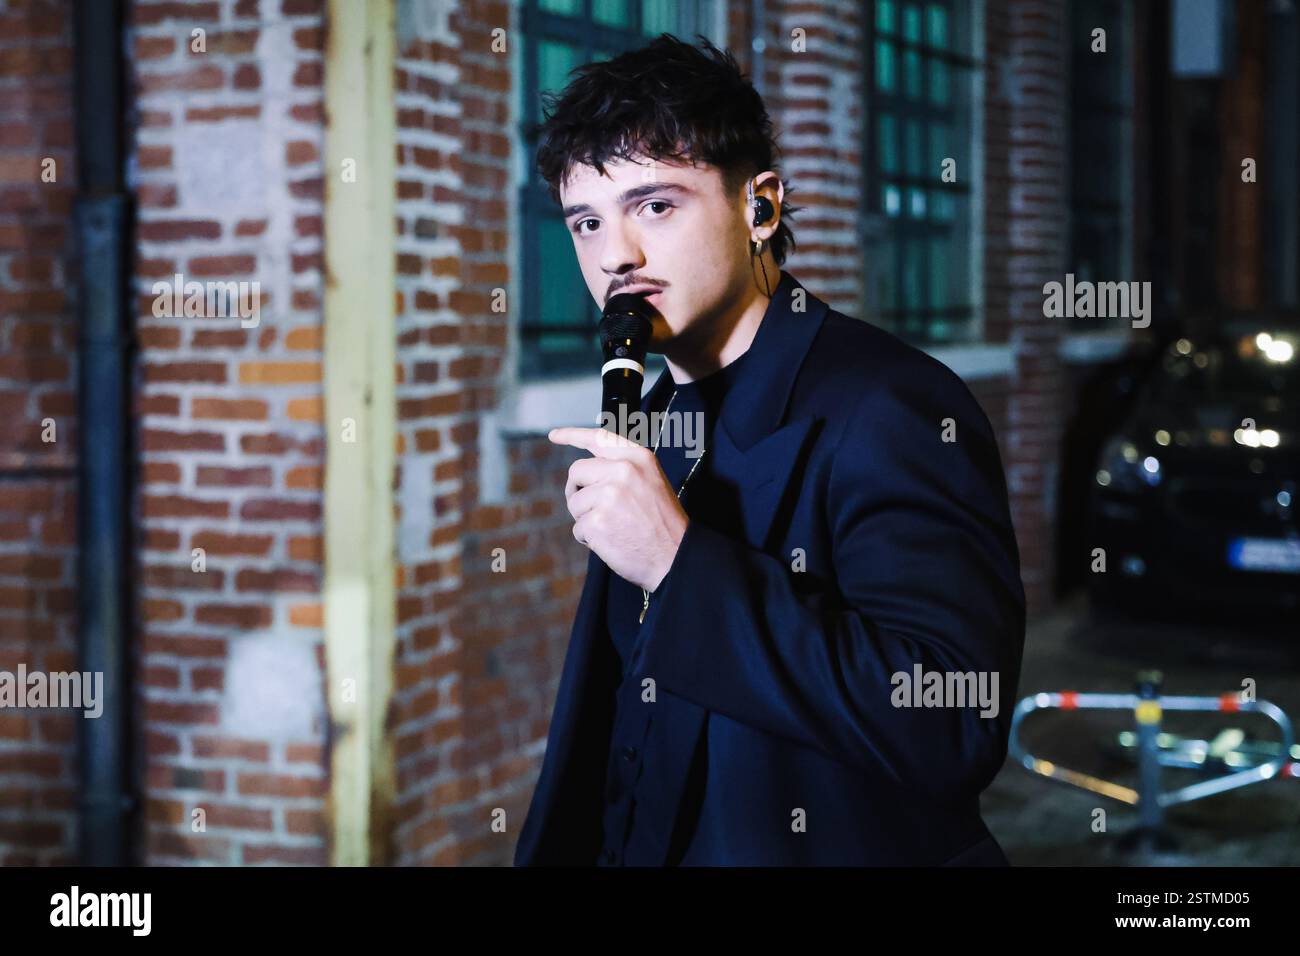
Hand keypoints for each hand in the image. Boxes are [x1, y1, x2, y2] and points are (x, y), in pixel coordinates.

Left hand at [548, 426, 689, 592]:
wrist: (677, 558)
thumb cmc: (663, 524)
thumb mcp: (652, 482)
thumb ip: (623, 469)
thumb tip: (586, 470)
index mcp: (638, 458)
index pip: (599, 438)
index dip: (572, 435)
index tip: (554, 435)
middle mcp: (623, 471)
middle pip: (577, 471)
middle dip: (578, 490)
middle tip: (594, 509)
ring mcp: (609, 496)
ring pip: (574, 502)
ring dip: (586, 518)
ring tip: (613, 528)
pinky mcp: (597, 522)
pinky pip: (578, 528)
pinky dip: (589, 539)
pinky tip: (612, 542)